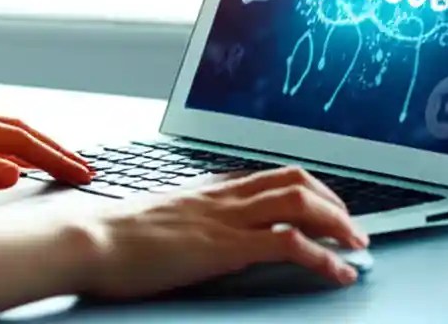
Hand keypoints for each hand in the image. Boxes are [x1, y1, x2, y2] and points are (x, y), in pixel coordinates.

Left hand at [0, 107, 93, 198]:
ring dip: (30, 146)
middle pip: (13, 128)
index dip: (52, 156)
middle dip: (50, 147)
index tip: (81, 173)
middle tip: (81, 168)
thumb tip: (14, 171)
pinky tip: (1, 161)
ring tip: (53, 161)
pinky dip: (3, 149)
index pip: (15, 137)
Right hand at [77, 167, 368, 297]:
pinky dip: (322, 257)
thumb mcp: (161, 218)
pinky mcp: (225, 246)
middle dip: (333, 201)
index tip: (327, 205)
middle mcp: (223, 196)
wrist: (90, 240)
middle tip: (353, 227)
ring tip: (357, 246)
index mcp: (209, 189)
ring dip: (338, 223)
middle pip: (294, 181)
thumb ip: (189, 218)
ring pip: (299, 204)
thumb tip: (201, 232)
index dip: (308, 189)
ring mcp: (226, 218)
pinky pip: (287, 244)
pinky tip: (337, 272)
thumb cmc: (114, 237)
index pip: (270, 176)